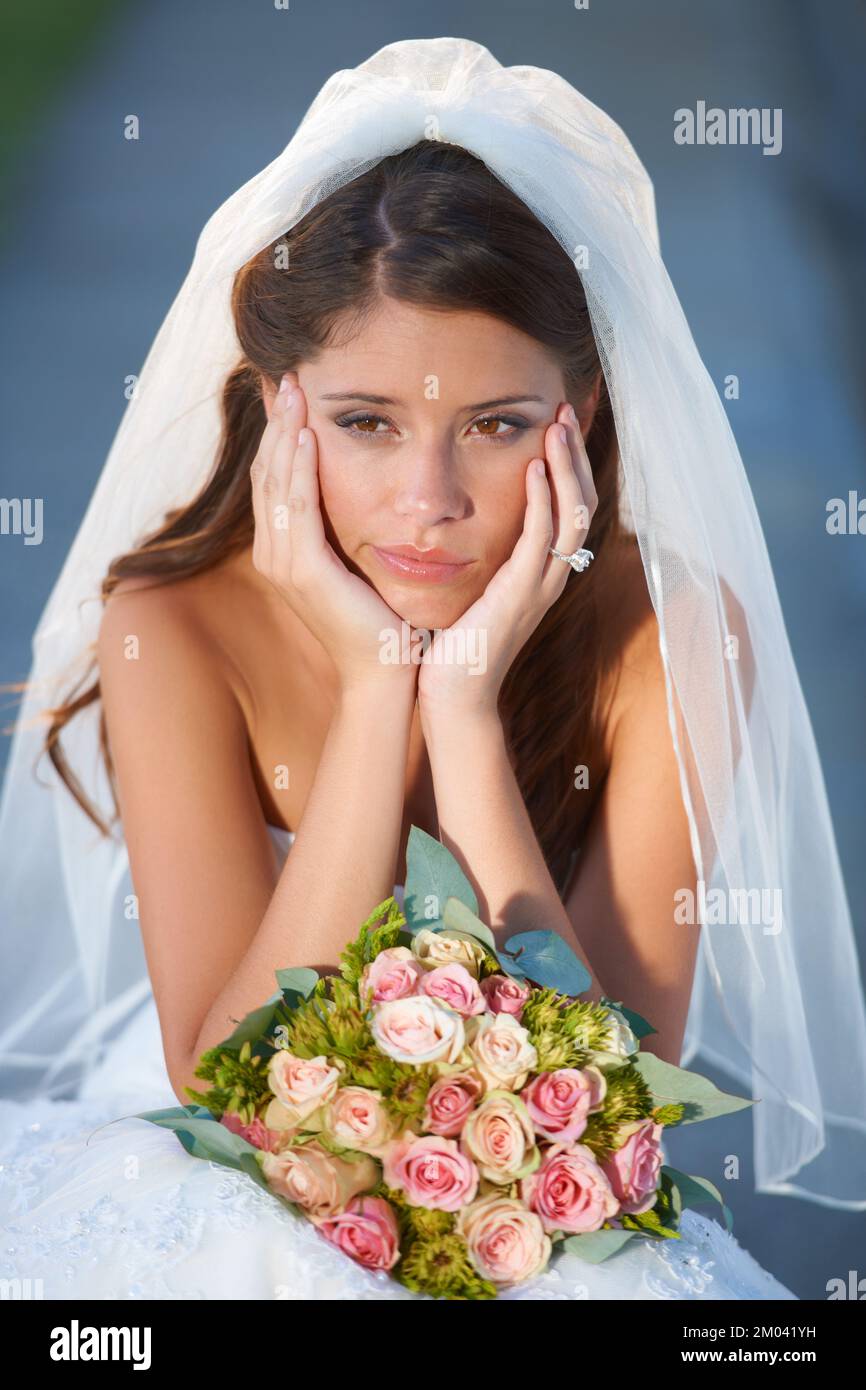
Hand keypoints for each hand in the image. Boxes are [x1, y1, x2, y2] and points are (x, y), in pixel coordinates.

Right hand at [250, 372, 414, 692]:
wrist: (386, 671)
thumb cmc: (381, 620)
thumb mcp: (357, 565)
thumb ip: (346, 531)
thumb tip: (360, 491)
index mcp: (283, 552)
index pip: (274, 480)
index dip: (278, 435)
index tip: (289, 394)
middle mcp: (274, 555)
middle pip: (268, 474)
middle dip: (276, 424)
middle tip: (285, 377)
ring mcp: (284, 564)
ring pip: (277, 484)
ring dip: (285, 434)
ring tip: (293, 392)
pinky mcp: (305, 572)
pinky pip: (298, 508)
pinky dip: (301, 468)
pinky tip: (308, 436)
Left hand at [417, 401, 596, 723]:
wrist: (451, 696)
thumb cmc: (452, 645)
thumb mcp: (473, 589)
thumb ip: (482, 556)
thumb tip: (460, 520)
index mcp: (541, 573)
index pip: (570, 507)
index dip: (570, 465)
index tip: (556, 425)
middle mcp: (551, 576)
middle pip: (584, 503)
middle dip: (576, 455)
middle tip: (564, 411)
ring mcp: (540, 586)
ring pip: (573, 515)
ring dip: (566, 467)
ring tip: (557, 426)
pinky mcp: (521, 594)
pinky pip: (541, 539)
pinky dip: (541, 500)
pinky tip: (534, 468)